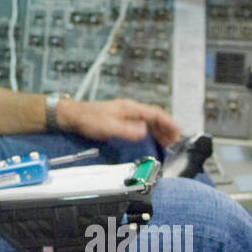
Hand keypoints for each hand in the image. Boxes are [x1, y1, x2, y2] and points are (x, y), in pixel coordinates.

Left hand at [63, 98, 180, 146]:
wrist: (74, 116)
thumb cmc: (89, 119)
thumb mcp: (109, 126)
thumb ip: (127, 130)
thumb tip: (144, 132)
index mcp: (131, 108)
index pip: (156, 113)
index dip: (169, 122)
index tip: (178, 132)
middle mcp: (131, 109)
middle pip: (155, 117)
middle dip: (167, 129)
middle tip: (175, 142)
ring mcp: (126, 114)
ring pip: (149, 121)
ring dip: (160, 131)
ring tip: (167, 143)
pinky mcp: (122, 120)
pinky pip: (141, 125)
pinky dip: (150, 132)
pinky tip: (151, 140)